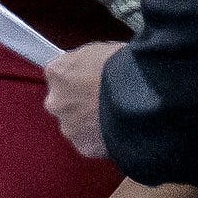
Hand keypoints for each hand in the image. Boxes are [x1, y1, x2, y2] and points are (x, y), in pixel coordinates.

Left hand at [44, 41, 120, 159]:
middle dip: (80, 103)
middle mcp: (56, 101)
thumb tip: (90, 68)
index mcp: (57, 71)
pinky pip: (91, 143)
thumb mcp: (102, 50)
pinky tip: (119, 131)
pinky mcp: (84, 147)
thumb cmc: (125, 67)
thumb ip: (86, 62)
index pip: (59, 75)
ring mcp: (69, 126)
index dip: (78, 78)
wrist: (142, 96)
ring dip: (90, 123)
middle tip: (104, 100)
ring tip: (116, 117)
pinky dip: (102, 139)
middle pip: (64, 103)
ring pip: (76, 126)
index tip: (91, 81)